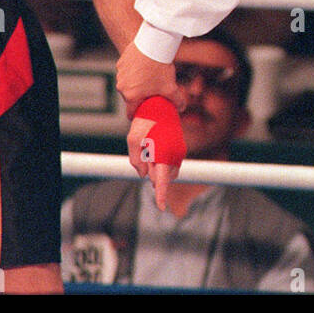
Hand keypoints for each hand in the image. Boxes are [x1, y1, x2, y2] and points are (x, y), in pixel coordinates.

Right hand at [116, 40, 182, 116]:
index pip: (130, 113)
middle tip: (151, 92)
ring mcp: (120, 74)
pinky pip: (126, 71)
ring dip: (135, 83)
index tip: (144, 113)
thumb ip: (177, 101)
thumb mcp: (171, 87)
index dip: (138, 115)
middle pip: (130, 97)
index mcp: (131, 96)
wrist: (153, 45)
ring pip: (127, 83)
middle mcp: (121, 86)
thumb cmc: (160, 68)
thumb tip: (181, 108)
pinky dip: (133, 71)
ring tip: (149, 77)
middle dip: (139, 96)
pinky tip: (144, 66)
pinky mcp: (120, 62)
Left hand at [128, 96, 185, 210]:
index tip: (161, 207)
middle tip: (146, 152)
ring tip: (150, 148)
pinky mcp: (180, 150)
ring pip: (167, 172)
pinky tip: (155, 148)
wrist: (161, 105)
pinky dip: (162, 163)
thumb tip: (144, 175)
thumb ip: (137, 161)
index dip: (161, 195)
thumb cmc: (146, 121)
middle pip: (163, 177)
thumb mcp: (133, 141)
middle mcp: (175, 155)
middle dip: (153, 173)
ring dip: (157, 168)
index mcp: (164, 154)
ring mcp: (180, 153)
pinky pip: (170, 165)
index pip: (162, 180)